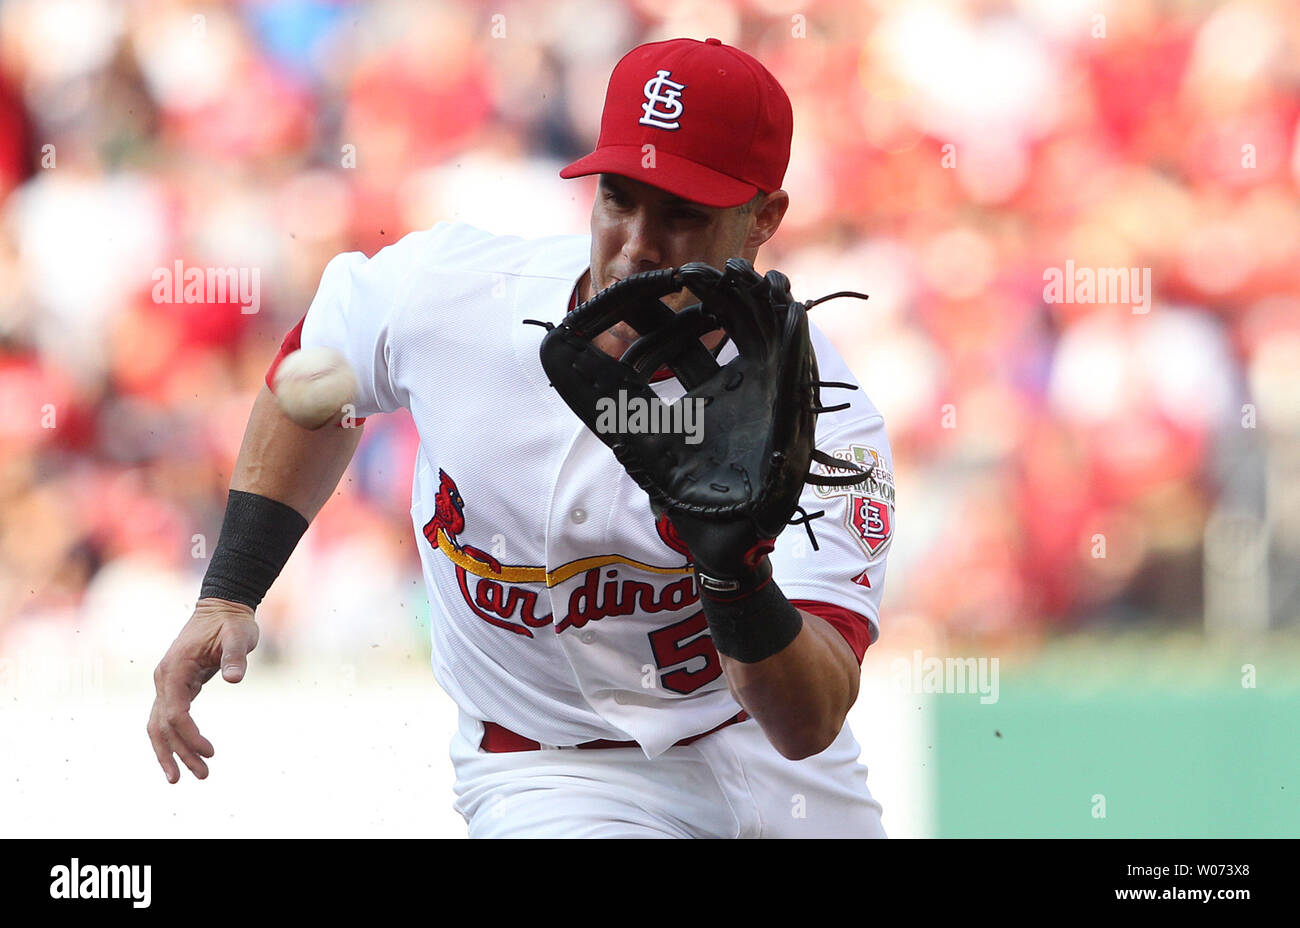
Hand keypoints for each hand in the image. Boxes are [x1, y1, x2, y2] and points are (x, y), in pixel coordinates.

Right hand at [147, 598, 258, 782]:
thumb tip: (235, 679)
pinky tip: (184, 755)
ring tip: (186, 777)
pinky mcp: (176, 686)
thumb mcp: (238, 636)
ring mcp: (167, 683)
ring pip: (159, 726)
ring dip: (172, 751)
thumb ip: (235, 657)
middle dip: (178, 753)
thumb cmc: (232, 622)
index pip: (176, 712)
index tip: (211, 752)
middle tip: (201, 776)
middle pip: (162, 726)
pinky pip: (169, 718)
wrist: (223, 607)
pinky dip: (174, 738)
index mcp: (175, 669)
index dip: (190, 736)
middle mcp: (164, 679)